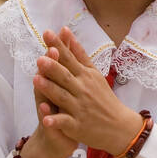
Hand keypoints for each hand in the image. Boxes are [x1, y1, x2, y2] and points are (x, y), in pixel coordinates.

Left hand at [34, 26, 142, 155]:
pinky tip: (46, 120)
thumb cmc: (104, 98)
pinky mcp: (78, 126)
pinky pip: (65, 123)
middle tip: (40, 59)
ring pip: (62, 97)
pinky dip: (56, 121)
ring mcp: (80, 108)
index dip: (58, 46)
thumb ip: (79, 54)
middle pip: (65, 76)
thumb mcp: (94, 73)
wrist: (120, 126)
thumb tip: (66, 31)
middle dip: (53, 67)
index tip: (47, 33)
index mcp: (85, 75)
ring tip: (37, 80)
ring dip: (50, 89)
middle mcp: (83, 90)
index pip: (69, 58)